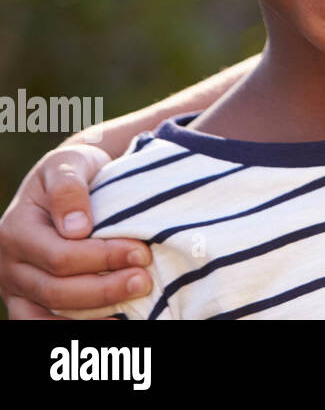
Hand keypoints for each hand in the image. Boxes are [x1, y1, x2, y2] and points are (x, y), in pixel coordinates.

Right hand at [0, 144, 152, 317]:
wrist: (67, 180)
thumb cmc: (73, 170)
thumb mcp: (69, 164)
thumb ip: (69, 190)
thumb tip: (76, 229)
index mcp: (16, 230)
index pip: (60, 256)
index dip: (103, 258)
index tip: (142, 253)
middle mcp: (8, 263)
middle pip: (55, 290)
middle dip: (104, 288)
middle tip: (144, 280)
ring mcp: (14, 286)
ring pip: (48, 314)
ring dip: (94, 313)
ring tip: (133, 299)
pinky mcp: (26, 301)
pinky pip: (43, 325)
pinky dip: (78, 327)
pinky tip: (113, 322)